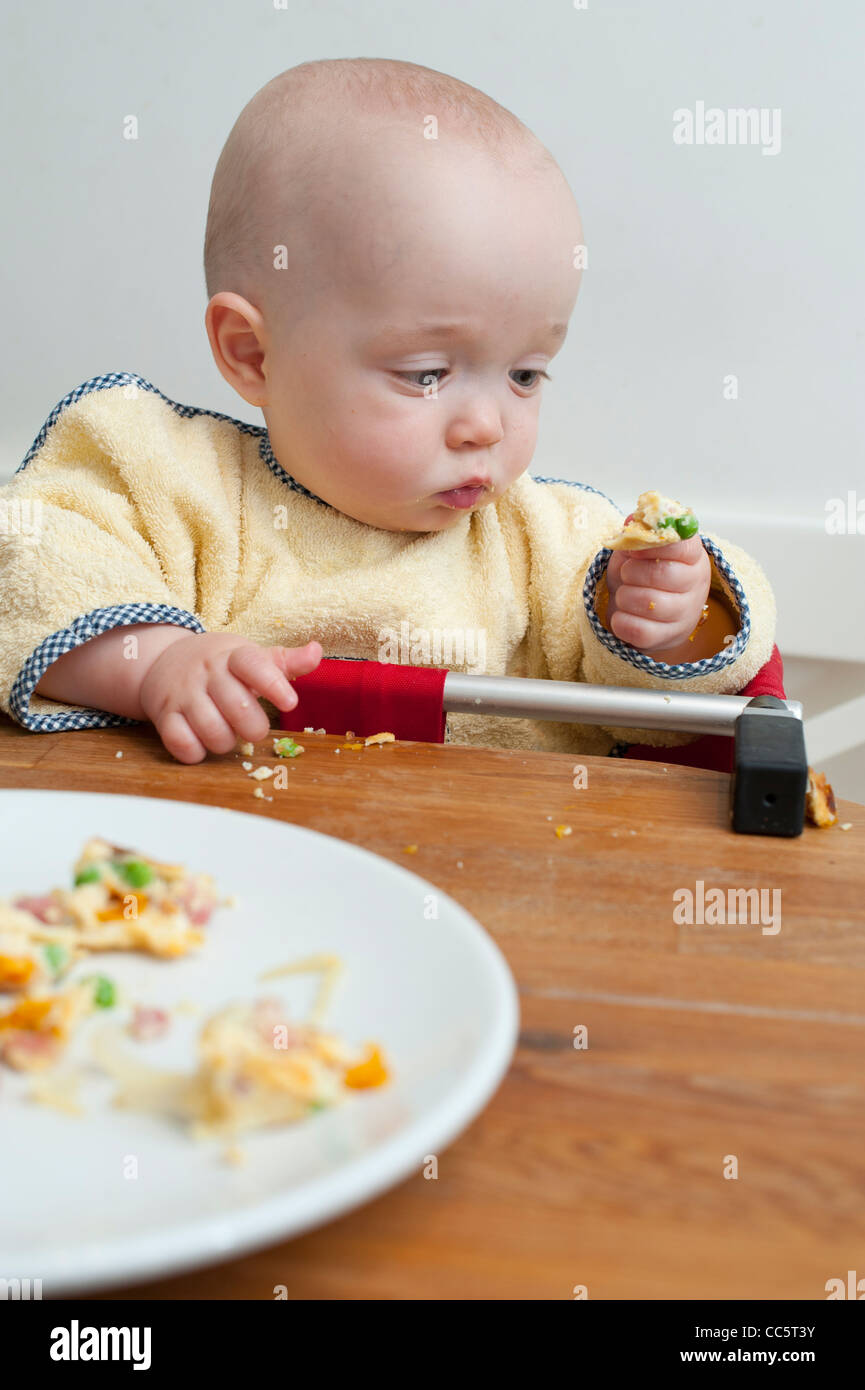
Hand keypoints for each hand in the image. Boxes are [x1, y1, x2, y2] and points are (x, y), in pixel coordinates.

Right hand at [139, 632, 322, 763]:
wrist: (164, 661)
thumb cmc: (220, 665)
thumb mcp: (250, 657)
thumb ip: (284, 662)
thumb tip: (317, 652)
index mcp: (232, 656)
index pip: (253, 664)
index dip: (273, 684)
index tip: (290, 703)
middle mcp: (206, 673)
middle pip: (238, 707)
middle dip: (253, 728)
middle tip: (253, 728)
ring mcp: (182, 694)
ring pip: (212, 730)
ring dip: (225, 743)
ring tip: (227, 734)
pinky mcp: (164, 716)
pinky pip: (181, 742)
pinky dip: (195, 751)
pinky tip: (201, 743)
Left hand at [605, 516, 710, 653]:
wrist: (644, 613)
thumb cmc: (641, 575)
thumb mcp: (637, 550)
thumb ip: (636, 532)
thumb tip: (632, 521)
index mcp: (692, 555)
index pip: (680, 544)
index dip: (650, 545)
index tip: (632, 549)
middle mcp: (696, 583)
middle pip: (663, 574)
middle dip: (632, 573)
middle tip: (625, 573)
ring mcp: (686, 613)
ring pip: (649, 603)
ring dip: (624, 597)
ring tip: (624, 595)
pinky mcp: (670, 637)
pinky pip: (640, 631)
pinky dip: (622, 622)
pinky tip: (622, 615)